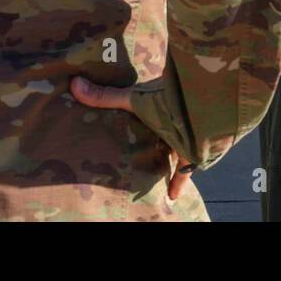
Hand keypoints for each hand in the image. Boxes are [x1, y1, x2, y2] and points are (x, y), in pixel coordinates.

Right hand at [70, 76, 191, 199]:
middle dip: (152, 141)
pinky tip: (171, 197)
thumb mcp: (134, 100)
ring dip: (164, 161)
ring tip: (149, 175)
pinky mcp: (193, 154)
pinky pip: (184, 172)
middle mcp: (172, 122)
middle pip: (160, 134)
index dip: (139, 116)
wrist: (205, 110)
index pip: (147, 112)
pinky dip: (177, 183)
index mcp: (158, 107)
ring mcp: (185, 138)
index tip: (126, 124)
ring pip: (172, 152)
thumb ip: (107, 96)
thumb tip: (74, 83)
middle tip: (135, 153)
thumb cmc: (169, 101)